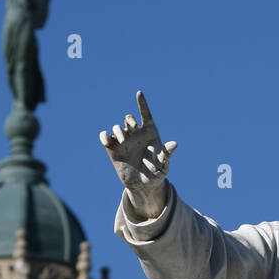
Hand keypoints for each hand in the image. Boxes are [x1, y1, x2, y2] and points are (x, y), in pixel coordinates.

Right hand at [99, 91, 176, 218]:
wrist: (144, 185)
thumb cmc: (157, 173)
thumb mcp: (164, 164)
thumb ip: (167, 154)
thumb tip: (174, 144)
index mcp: (149, 132)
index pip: (145, 113)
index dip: (142, 103)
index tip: (139, 93)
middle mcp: (135, 134)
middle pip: (129, 119)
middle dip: (130, 121)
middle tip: (132, 129)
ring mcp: (124, 140)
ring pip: (117, 127)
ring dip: (119, 131)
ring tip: (122, 140)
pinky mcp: (113, 148)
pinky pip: (105, 136)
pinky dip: (104, 136)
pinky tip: (106, 141)